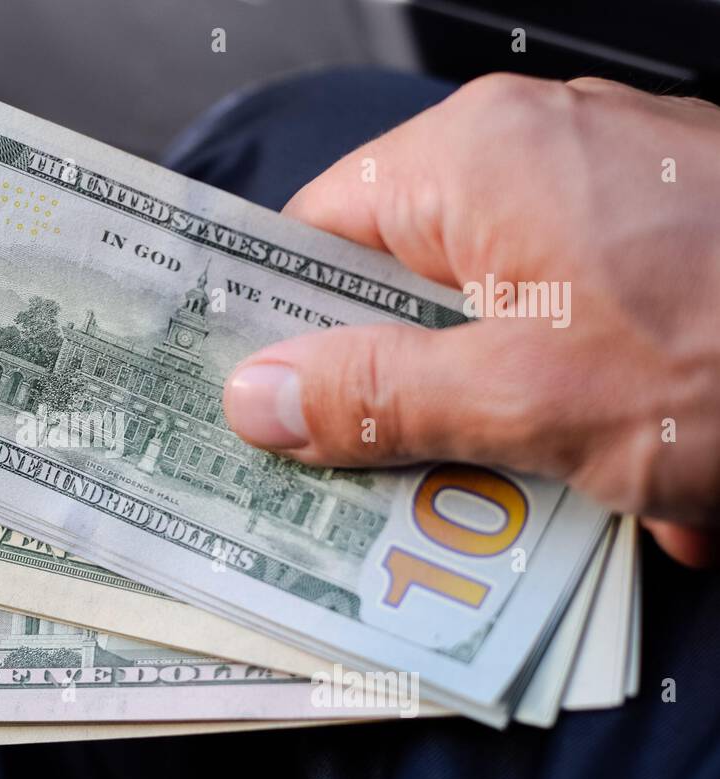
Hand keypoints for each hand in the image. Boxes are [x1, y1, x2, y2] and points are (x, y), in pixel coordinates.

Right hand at [222, 74, 719, 566]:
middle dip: (392, 388)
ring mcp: (606, 191)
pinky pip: (566, 316)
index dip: (277, 324)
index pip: (314, 231)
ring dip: (488, 411)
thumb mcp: (525, 400)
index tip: (255, 408)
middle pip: (399, 278)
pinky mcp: (662, 236)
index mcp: (472, 158)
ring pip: (484, 311)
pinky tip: (611, 470)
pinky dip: (569, 396)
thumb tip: (253, 396)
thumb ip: (371, 397)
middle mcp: (534, 152)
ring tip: (509, 489)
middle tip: (365, 478)